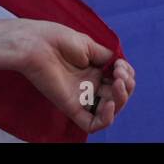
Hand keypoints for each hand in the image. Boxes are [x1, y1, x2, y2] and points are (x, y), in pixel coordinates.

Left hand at [12, 19, 135, 133]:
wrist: (36, 43)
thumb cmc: (57, 40)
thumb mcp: (88, 45)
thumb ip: (106, 57)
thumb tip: (120, 65)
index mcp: (94, 70)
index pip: (119, 81)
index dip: (127, 75)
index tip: (120, 64)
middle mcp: (90, 85)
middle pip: (118, 96)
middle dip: (127, 86)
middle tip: (120, 73)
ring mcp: (82, 97)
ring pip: (110, 111)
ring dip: (121, 100)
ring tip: (118, 83)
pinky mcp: (72, 107)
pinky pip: (92, 124)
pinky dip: (106, 119)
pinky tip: (109, 103)